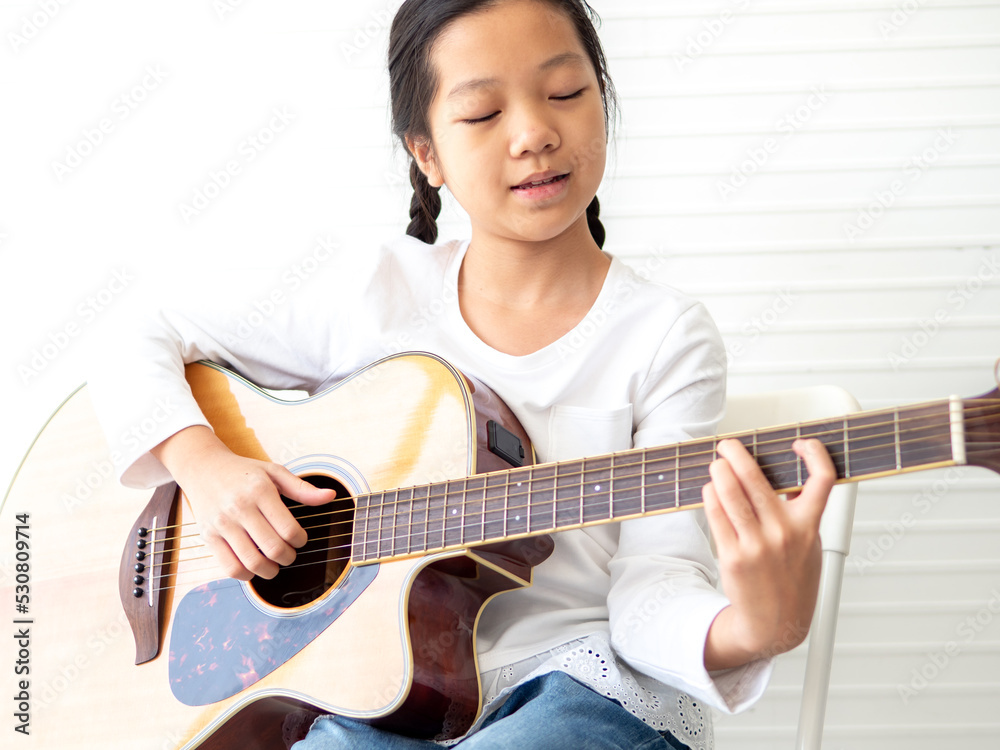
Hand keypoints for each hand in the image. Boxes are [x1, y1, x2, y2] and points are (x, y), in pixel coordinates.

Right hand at [152, 426, 335, 580]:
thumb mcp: (274, 472)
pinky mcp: (208, 537)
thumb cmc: (243, 472)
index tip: (299, 539)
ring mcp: (222, 524)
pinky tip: (254, 566)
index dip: (300, 540)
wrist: (203, 467)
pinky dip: (246, 574)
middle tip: (289, 554)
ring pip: (252, 562)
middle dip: (288, 557)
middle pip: (272, 548)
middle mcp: (239, 508)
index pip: (288, 529)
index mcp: (260, 491)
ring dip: (269, 570)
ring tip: (274, 564)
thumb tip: (330, 496)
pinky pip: (229, 567)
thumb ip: (302, 488)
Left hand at [702, 438, 835, 670]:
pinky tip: (710, 490)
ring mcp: (757, 545)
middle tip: (729, 446)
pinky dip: (711, 497)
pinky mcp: (733, 555)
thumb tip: (784, 478)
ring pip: (732, 494)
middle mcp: (784, 533)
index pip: (822, 480)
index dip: (814, 454)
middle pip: (757, 480)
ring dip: (720, 472)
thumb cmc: (792, 581)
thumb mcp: (810, 545)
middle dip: (738, 455)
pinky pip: (717, 516)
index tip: (800, 443)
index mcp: (809, 527)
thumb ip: (800, 513)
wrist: (775, 623)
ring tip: (716, 464)